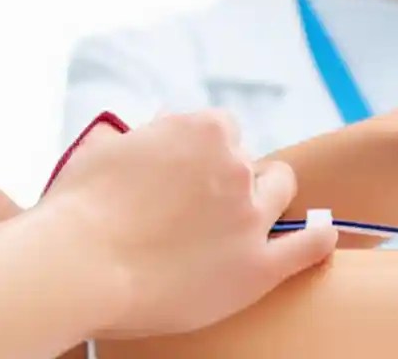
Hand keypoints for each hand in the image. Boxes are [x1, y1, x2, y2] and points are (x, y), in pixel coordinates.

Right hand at [40, 110, 337, 338]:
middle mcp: (234, 166)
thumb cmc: (77, 209)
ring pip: (280, 193)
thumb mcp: (106, 148)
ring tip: (244, 220)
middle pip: (251, 161)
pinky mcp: (256, 267)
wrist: (77, 266)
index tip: (186, 173)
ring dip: (265, 201)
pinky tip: (321, 235)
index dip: (203, 153)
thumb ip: (142, 137)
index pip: (222, 130)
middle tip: (199, 206)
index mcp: (202, 129)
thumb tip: (152, 133)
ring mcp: (249, 216)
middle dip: (232, 177)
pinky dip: (319, 238)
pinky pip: (309, 245)